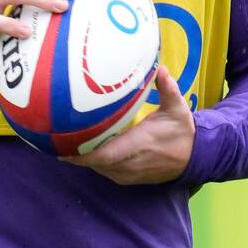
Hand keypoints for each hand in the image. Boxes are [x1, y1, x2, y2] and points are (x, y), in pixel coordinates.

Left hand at [62, 65, 194, 184]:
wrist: (194, 158)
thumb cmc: (183, 132)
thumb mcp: (178, 109)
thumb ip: (169, 89)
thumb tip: (161, 68)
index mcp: (139, 145)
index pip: (104, 155)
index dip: (81, 154)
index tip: (62, 144)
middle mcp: (129, 164)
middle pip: (93, 162)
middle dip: (73, 152)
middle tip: (53, 136)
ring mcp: (127, 174)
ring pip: (96, 168)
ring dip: (80, 157)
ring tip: (61, 140)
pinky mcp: (126, 178)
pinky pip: (103, 170)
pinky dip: (91, 161)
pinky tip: (79, 148)